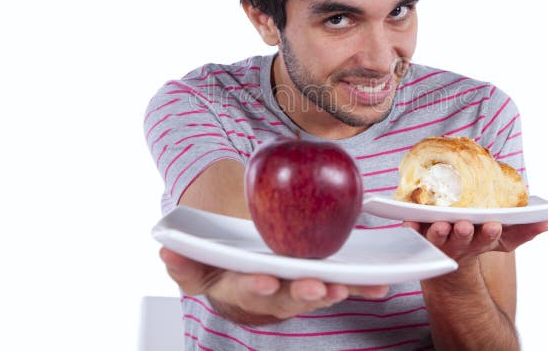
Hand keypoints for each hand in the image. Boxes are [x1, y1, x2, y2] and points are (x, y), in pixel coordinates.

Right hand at [159, 248, 389, 322]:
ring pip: (318, 294)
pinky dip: (363, 286)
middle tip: (320, 285)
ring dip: (337, 291)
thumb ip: (185, 254)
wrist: (243, 255)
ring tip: (354, 285)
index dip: (254, 287)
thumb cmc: (221, 251)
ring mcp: (298, 288)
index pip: (246, 289)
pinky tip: (381, 284)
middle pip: (288, 298)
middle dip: (303, 293)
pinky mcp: (323, 280)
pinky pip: (345, 284)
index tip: (264, 279)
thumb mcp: (198, 252)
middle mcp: (271, 293)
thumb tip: (166, 249)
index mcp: (239, 287)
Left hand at [403, 220, 547, 267]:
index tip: (494, 225)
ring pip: (437, 239)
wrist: (447, 265)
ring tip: (440, 225)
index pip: (486, 238)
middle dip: (464, 234)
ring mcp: (437, 241)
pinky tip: (408, 222)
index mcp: (479, 241)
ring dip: (438, 233)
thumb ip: (525, 230)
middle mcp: (458, 243)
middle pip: (461, 240)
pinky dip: (411, 228)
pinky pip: (413, 233)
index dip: (489, 233)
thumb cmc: (478, 241)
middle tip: (465, 226)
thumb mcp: (504, 239)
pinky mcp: (419, 236)